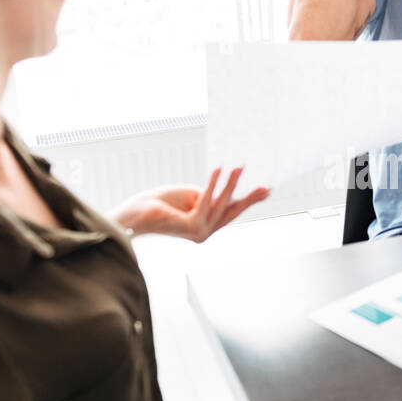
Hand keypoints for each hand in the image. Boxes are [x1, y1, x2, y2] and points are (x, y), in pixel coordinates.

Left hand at [112, 167, 268, 242]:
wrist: (135, 213)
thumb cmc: (159, 202)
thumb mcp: (191, 194)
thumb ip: (209, 195)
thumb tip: (227, 189)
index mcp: (205, 227)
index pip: (230, 212)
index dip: (248, 201)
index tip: (265, 190)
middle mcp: (204, 234)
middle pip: (232, 212)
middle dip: (249, 198)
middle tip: (266, 187)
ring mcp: (199, 233)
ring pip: (221, 204)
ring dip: (230, 184)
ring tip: (239, 167)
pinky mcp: (191, 227)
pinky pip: (206, 201)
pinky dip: (213, 184)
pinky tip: (219, 169)